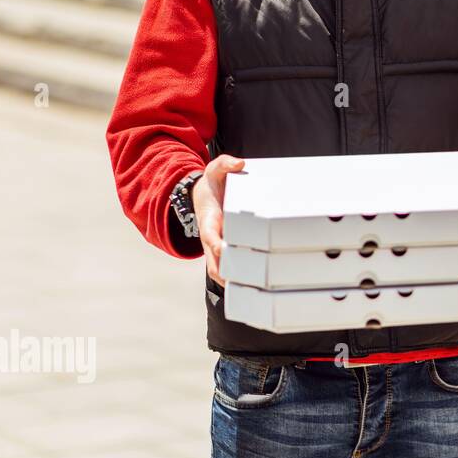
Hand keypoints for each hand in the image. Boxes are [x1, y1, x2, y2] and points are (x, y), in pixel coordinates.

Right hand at [195, 153, 246, 287]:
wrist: (201, 194)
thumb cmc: (212, 183)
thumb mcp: (214, 169)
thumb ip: (224, 164)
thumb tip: (239, 163)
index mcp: (208, 221)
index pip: (210, 238)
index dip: (217, 247)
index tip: (225, 254)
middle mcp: (211, 238)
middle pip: (214, 263)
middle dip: (227, 274)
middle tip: (245, 284)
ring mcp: (218, 246)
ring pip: (220, 271)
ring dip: (233, 282)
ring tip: (252, 294)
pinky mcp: (226, 249)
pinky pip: (229, 268)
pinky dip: (238, 279)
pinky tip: (256, 290)